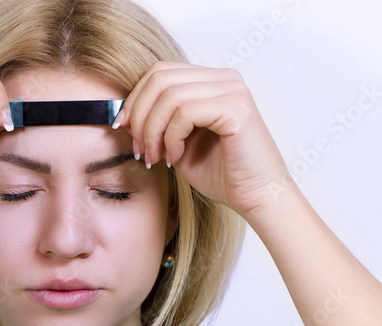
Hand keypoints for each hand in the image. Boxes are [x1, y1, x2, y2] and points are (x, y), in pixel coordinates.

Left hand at [114, 62, 295, 219]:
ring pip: (169, 96)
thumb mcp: (179, 143)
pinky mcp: (236, 108)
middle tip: (138, 148)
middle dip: (139, 115)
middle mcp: (224, 79)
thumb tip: (124, 115)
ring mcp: (232, 90)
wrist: (257, 197)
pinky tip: (176, 158)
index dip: (135, 100)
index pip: (160, 72)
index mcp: (211, 82)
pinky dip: (171, 138)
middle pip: (160, 77)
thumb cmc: (222, 175)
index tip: (124, 130)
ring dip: (153, 131)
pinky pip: (185, 113)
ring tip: (156, 157)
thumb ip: (159, 123)